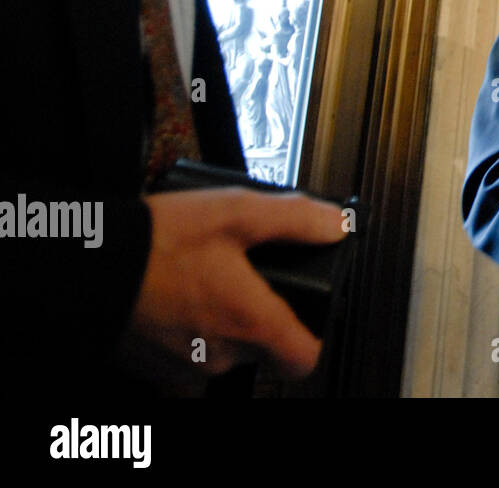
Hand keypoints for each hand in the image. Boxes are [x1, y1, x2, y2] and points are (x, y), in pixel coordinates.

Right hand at [122, 188, 346, 386]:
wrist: (83, 264)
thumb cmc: (156, 243)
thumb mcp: (236, 211)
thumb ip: (295, 219)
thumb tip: (336, 224)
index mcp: (249, 323)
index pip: (303, 360)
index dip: (312, 337)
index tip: (306, 314)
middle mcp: (219, 355)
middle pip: (262, 349)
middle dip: (259, 315)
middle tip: (244, 277)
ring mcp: (181, 366)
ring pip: (222, 351)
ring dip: (219, 321)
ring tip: (204, 279)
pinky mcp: (150, 365)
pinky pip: (184, 354)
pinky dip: (186, 330)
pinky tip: (176, 295)